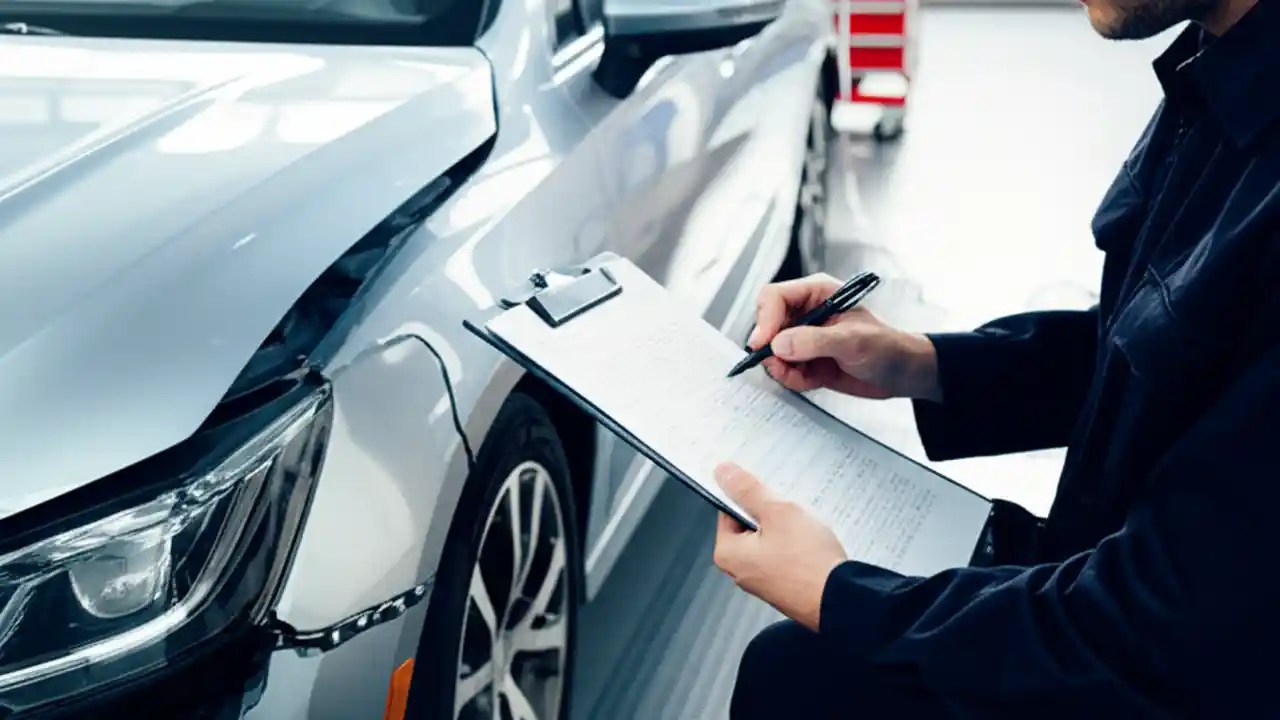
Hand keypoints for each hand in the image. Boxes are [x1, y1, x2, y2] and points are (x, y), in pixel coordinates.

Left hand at [712, 462, 846, 631]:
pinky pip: (784, 556)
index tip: (764, 490)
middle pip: (749, 526)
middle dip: (769, 514)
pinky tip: (811, 544)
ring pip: (769, 540)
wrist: (841, 597)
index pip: (728, 511)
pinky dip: (795, 546)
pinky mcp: (783, 586)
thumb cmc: (808, 562)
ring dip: (785, 529)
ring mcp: (763, 580)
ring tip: (803, 529)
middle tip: (788, 511)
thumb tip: (724, 473)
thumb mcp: (776, 512)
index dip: (748, 496)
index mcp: (728, 553)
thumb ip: (747, 490)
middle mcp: (740, 571)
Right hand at [747, 274, 941, 401]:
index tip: (763, 343)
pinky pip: (783, 369)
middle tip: (781, 365)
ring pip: (771, 351)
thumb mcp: (852, 341)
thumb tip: (779, 344)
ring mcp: (803, 338)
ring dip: (782, 368)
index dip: (764, 319)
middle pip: (767, 324)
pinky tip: (812, 380)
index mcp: (817, 293)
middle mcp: (805, 313)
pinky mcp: (804, 360)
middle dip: (770, 348)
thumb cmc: (887, 347)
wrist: (901, 374)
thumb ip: (814, 341)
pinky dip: (792, 379)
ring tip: (804, 375)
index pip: (775, 297)